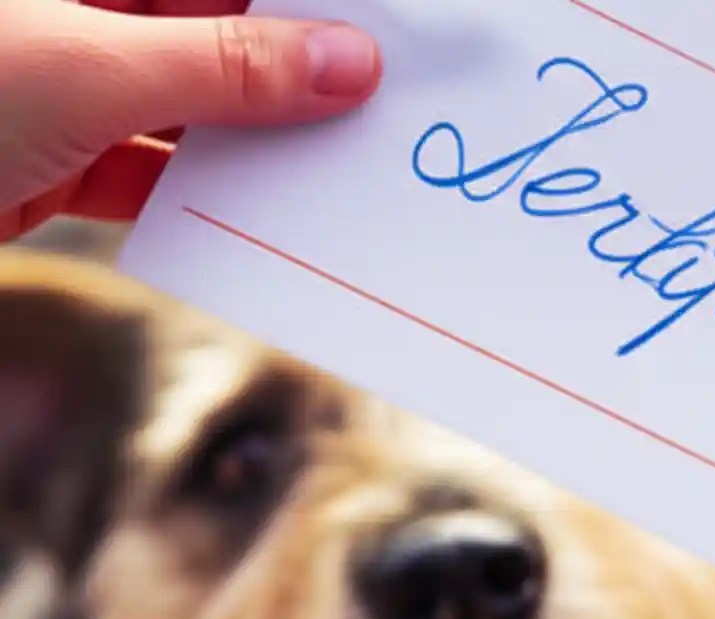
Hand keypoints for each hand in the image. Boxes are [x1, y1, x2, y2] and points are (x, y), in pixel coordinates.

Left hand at [0, 0, 381, 241]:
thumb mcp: (91, 69)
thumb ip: (228, 65)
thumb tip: (350, 61)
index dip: (303, 8)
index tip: (381, 38)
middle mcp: (82, 17)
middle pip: (215, 39)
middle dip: (291, 76)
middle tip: (375, 108)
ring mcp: (66, 91)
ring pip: (186, 110)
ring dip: (252, 144)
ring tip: (334, 167)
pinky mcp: (51, 163)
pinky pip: (145, 174)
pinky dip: (195, 199)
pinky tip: (251, 218)